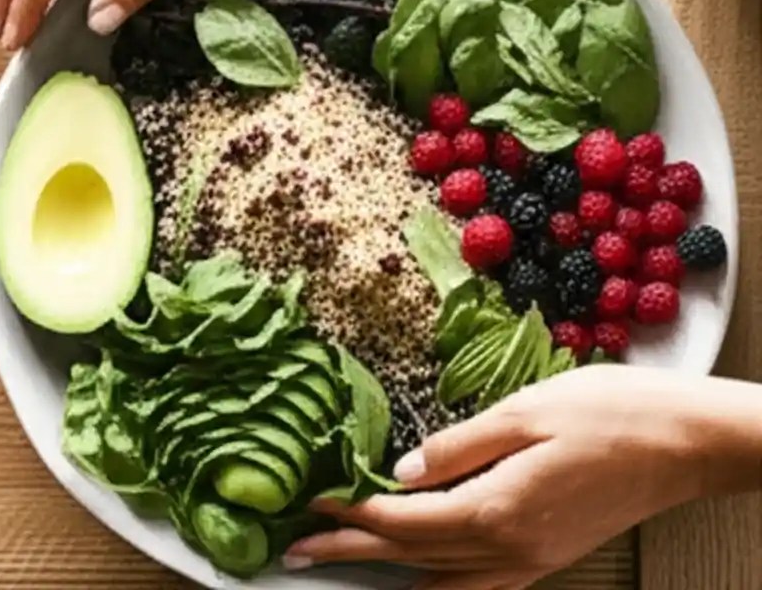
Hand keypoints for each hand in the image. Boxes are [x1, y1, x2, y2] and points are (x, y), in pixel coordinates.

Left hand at [285, 365, 761, 589]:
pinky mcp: (546, 558)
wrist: (688, 442)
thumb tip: (400, 471)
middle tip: (296, 550)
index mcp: (497, 508)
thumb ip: (456, 444)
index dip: (350, 513)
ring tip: (342, 561)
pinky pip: (478, 586)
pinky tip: (418, 576)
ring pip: (440, 581)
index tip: (310, 502)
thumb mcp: (526, 410)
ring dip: (385, 572)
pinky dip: (436, 583)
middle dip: (348, 551)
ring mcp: (530, 561)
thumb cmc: (613, 413)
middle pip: (410, 556)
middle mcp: (508, 548)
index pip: (402, 520)